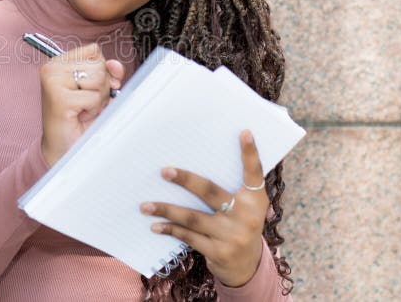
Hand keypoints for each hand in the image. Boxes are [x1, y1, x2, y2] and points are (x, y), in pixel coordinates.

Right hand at [39, 42, 123, 165]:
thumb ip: (108, 73)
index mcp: (58, 62)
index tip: (94, 87)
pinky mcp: (59, 98)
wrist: (64, 148)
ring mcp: (53, 82)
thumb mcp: (99, 90)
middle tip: (85, 103)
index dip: (103, 70)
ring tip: (82, 109)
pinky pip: (94, 97)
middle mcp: (52, 68)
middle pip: (99, 64)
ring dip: (97, 99)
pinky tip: (79, 116)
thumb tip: (115, 65)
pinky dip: (93, 110)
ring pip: (98, 79)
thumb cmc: (79, 119)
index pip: (94, 50)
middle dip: (101, 87)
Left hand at [140, 130, 268, 286]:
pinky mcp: (218, 252)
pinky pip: (189, 236)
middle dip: (186, 180)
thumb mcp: (245, 207)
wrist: (247, 267)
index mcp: (256, 200)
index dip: (250, 153)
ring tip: (144, 205)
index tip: (244, 132)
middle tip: (164, 171)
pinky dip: (171, 229)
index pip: (254, 173)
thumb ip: (231, 188)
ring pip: (192, 218)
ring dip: (166, 210)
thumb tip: (197, 162)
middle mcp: (247, 216)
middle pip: (210, 192)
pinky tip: (155, 225)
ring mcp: (232, 235)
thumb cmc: (240, 225)